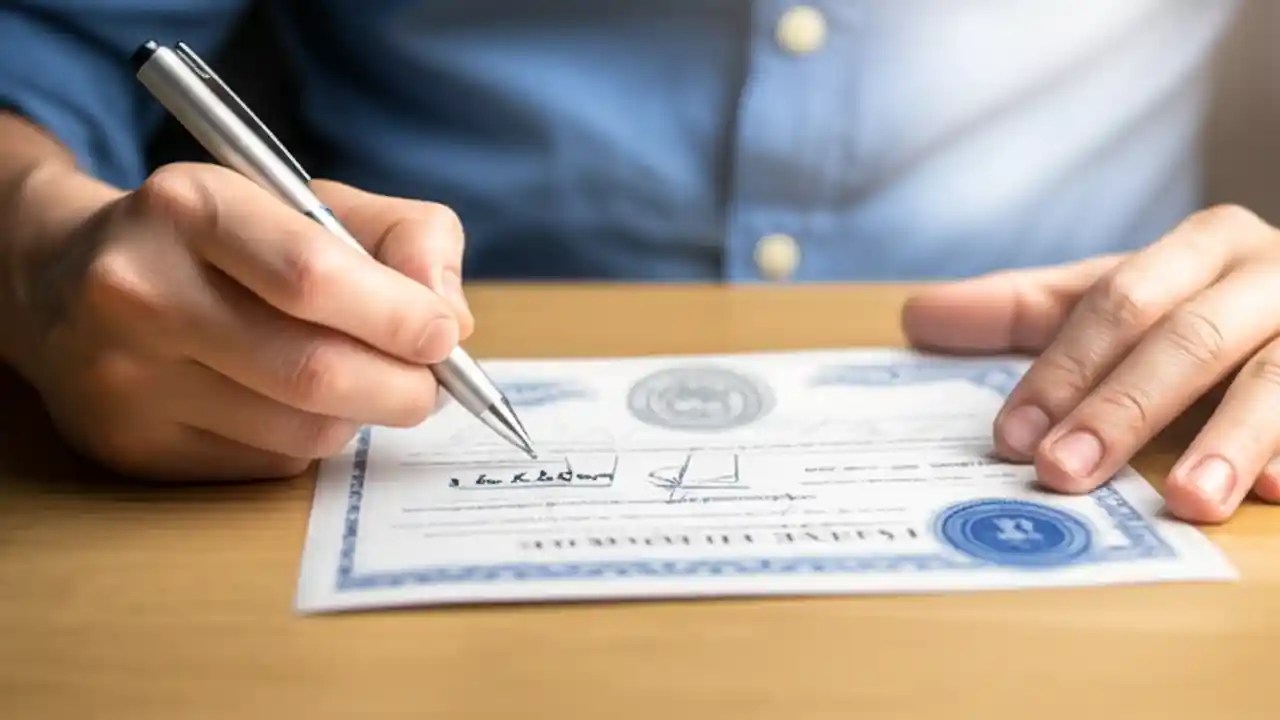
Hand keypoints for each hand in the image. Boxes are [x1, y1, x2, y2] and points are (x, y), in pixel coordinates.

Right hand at [7, 163, 471, 479]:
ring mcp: (128, 379)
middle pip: (314, 371)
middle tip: (430, 385)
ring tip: (363, 384)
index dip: (399, 316)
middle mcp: (141, 291)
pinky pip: (270, 465)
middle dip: (402, 387)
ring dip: (360, 417)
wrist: (69, 284)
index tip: (443, 335)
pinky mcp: (134, 448)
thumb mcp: (310, 204)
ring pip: (301, 430)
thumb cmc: (224, 243)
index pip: (314, 276)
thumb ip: (405, 237)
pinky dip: (310, 440)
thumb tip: (451, 320)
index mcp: (189, 207)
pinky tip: (292, 405)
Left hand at [902, 204, 1279, 522]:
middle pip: (1185, 339)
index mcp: (1201, 248)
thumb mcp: (1125, 298)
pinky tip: (1278, 492)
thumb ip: (1027, 311)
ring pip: (1278, 378)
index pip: (1114, 304)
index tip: (1011, 437)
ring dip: (1229, 440)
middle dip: (1122, 409)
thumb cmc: (1212, 306)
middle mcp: (1268, 275)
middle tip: (1063, 474)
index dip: (1061, 370)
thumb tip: (915, 317)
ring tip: (1183, 502)